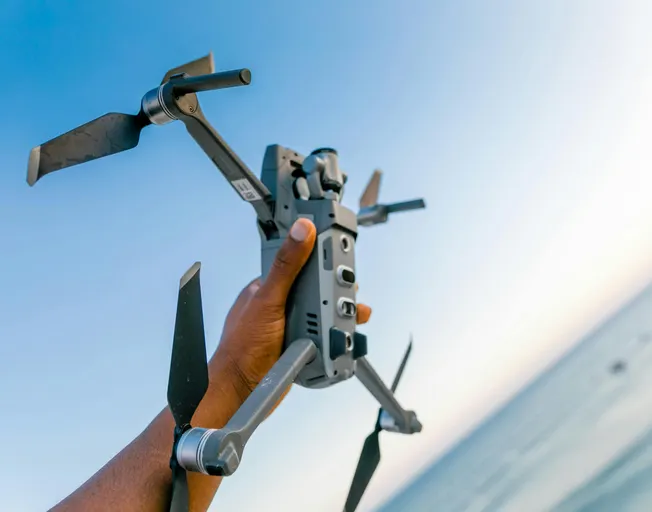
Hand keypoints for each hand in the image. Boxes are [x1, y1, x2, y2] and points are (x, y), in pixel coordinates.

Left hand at [209, 218, 371, 407]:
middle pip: (319, 291)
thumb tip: (301, 231)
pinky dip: (336, 338)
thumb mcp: (269, 298)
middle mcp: (281, 306)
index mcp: (269, 288)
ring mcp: (290, 327)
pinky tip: (342, 338)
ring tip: (352, 319)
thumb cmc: (243, 347)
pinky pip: (325, 338)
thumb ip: (287, 265)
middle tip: (350, 297)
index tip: (342, 259)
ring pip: (325, 316)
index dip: (324, 261)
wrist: (241, 392)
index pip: (302, 265)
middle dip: (339, 294)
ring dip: (341, 318)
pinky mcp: (300, 347)